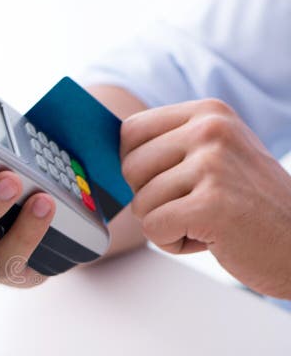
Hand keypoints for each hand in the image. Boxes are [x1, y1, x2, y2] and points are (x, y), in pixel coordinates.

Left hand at [121, 98, 290, 297]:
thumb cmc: (249, 206)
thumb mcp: (214, 156)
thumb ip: (169, 147)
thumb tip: (106, 154)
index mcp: (208, 113)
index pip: (130, 132)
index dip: (137, 167)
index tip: (170, 182)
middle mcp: (211, 129)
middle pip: (130, 168)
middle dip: (152, 199)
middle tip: (195, 206)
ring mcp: (213, 164)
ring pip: (141, 203)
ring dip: (167, 224)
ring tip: (208, 221)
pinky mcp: (212, 203)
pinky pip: (153, 228)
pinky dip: (174, 242)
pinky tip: (211, 237)